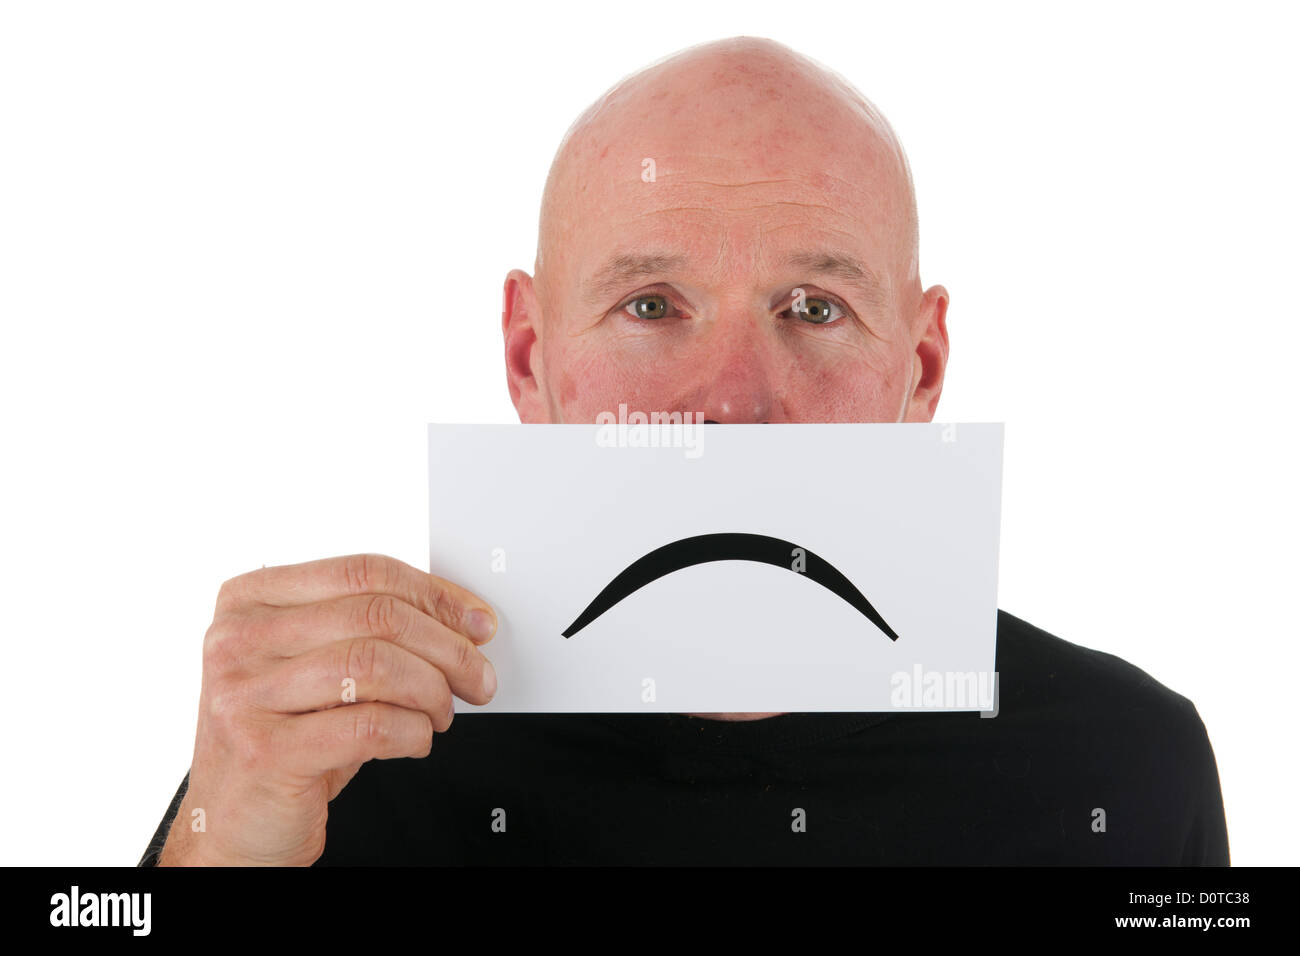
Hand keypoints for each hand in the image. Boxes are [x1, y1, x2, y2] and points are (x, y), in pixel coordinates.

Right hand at [157, 553, 496, 864]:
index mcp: (250, 600)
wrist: (230, 825)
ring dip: (432, 690)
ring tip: (442, 712)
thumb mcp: (318, 668)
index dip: (435, 595)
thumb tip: (463, 617)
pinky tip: (416, 740)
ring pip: (375, 664)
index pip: (363, 572)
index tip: (478, 623)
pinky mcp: (265, 751)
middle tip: (478, 677)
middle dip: (448, 647)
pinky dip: (412, 731)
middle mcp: (238, 640)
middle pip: (376, 615)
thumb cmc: (285, 739)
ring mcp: (244, 695)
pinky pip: (370, 725)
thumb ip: (369, 630)